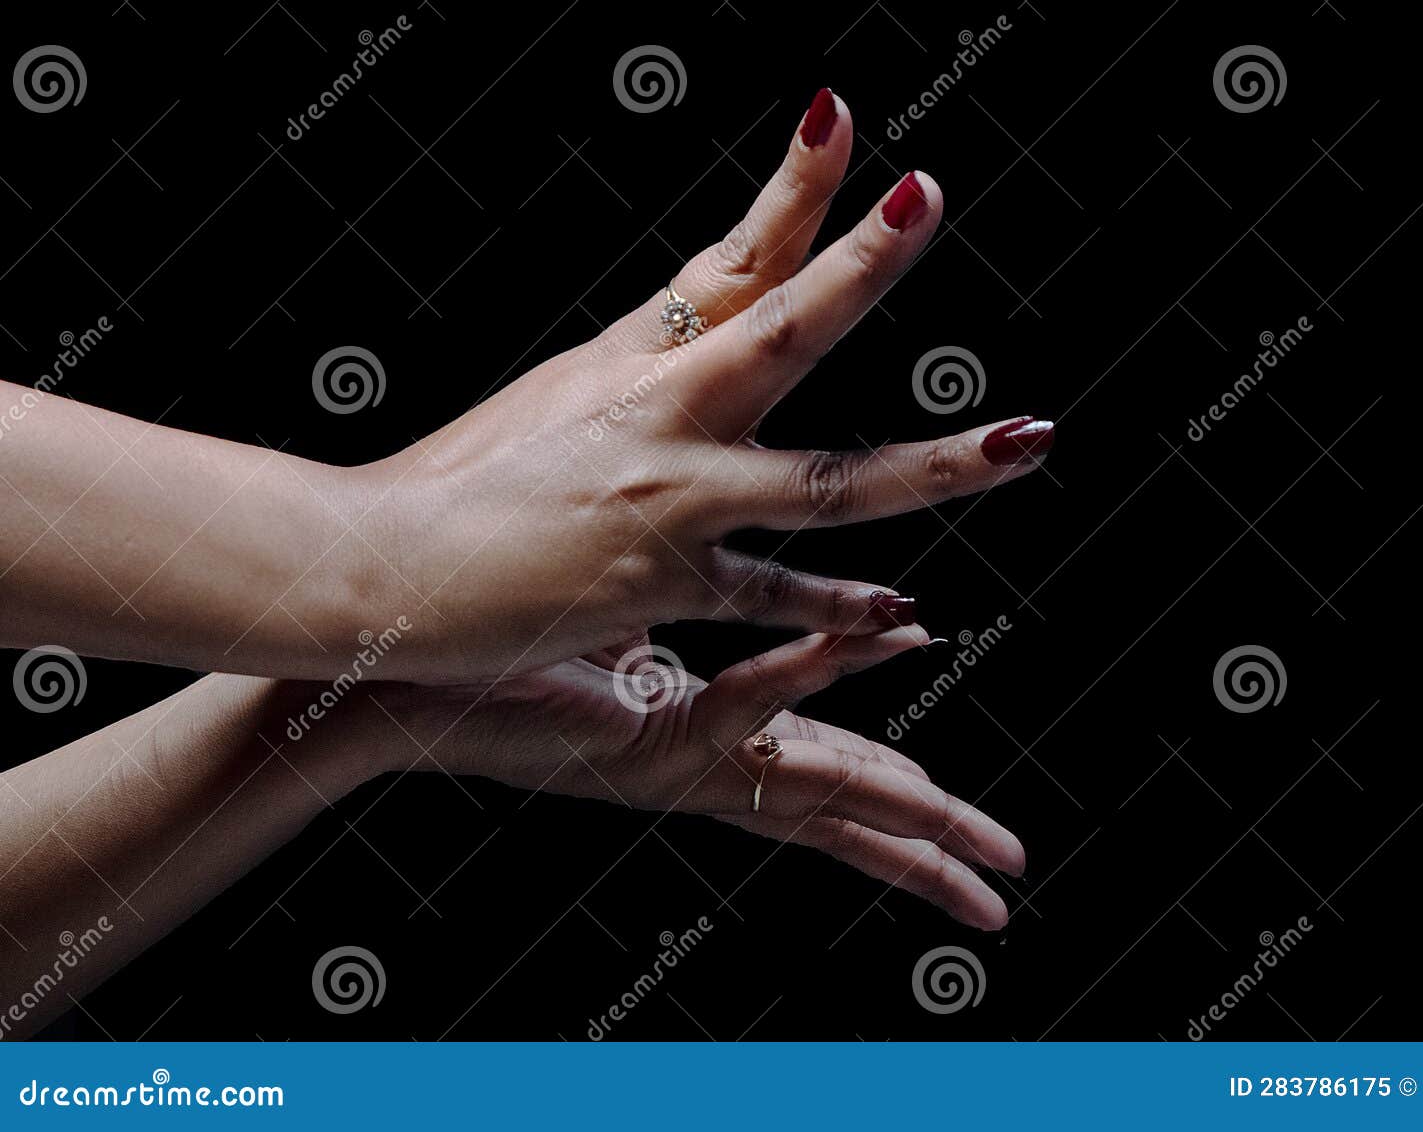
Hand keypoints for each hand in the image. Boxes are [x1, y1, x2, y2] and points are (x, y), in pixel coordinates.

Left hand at [360, 626, 1023, 929]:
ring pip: (808, 793)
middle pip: (840, 813)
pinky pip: (734, 707)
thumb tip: (753, 566)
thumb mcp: (629, 623)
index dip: (904, 794)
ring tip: (978, 843)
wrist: (393, 675)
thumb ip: (700, 606)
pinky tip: (870, 644)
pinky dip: (805, 676)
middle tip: (1007, 879)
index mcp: (705, 744)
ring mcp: (671, 762)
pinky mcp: (633, 738)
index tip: (966, 814)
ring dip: (901, 810)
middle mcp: (699, 767)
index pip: (827, 776)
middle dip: (930, 847)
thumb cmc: (500, 639)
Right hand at [361, 88, 1051, 682]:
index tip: (843, 113)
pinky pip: (773, 601)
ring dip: (932, 463)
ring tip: (1027, 439)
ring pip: (825, 480)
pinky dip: (839, 612)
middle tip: (928, 197)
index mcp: (641, 361)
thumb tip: (722, 317)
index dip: (793, 187)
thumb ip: (659, 359)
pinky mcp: (662, 585)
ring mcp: (670, 500)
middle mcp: (663, 414)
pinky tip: (910, 620)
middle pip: (781, 328)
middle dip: (860, 264)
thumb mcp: (571, 400)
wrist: (380, 569)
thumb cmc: (466, 486)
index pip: (733, 258)